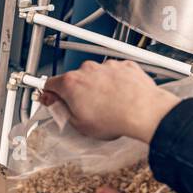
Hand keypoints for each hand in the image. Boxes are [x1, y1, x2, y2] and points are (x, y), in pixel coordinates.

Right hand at [40, 61, 179, 142]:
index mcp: (71, 83)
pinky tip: (119, 97)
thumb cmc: (114, 118)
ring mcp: (106, 66)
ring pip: (95, 76)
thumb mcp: (79, 125)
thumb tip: (60, 108)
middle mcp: (87, 70)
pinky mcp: (124, 66)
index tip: (51, 99)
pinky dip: (114, 82)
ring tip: (106, 105)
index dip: (49, 94)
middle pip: (74, 80)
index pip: (49, 84)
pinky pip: (114, 73)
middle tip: (83, 109)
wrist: (143, 111)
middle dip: (76, 92)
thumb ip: (64, 112)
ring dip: (97, 87)